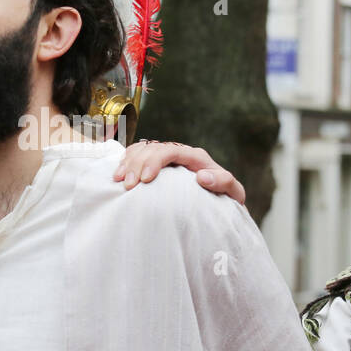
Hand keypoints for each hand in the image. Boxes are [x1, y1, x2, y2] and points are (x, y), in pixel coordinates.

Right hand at [111, 142, 245, 204]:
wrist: (220, 202)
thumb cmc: (225, 199)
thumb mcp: (233, 193)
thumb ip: (224, 183)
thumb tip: (202, 177)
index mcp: (196, 157)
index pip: (171, 150)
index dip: (155, 160)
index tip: (146, 179)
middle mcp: (180, 153)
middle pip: (152, 148)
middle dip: (137, 164)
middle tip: (128, 185)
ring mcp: (167, 157)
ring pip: (142, 149)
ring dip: (128, 163)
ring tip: (119, 181)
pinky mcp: (157, 164)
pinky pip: (137, 154)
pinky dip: (125, 161)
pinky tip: (118, 174)